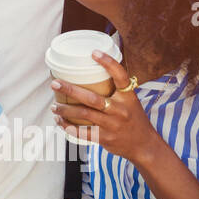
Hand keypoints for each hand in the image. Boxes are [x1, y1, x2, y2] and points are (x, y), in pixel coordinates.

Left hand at [52, 50, 159, 166]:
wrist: (144, 145)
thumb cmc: (133, 118)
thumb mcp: (130, 101)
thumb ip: (116, 89)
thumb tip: (94, 70)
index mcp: (128, 97)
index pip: (121, 76)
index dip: (108, 63)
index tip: (94, 53)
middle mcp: (120, 110)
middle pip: (92, 98)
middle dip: (70, 90)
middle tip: (55, 84)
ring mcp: (112, 125)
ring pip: (84, 115)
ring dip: (65, 109)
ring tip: (54, 105)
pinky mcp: (105, 138)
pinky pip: (83, 132)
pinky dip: (68, 127)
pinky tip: (60, 121)